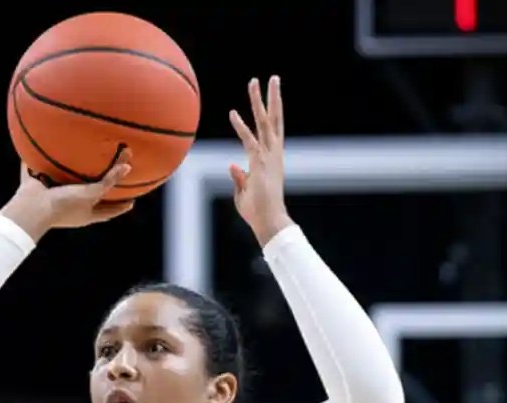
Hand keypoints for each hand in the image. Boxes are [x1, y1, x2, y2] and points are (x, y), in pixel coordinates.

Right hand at [0, 149, 134, 241]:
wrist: (32, 209)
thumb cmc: (64, 205)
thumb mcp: (90, 194)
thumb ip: (108, 181)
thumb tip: (128, 167)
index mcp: (84, 214)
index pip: (108, 212)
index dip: (120, 207)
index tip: (132, 201)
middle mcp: (70, 207)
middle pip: (89, 198)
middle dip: (98, 190)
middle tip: (111, 178)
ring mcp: (53, 197)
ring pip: (64, 184)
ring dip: (69, 175)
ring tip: (79, 160)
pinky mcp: (36, 186)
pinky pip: (37, 172)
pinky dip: (37, 163)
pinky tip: (40, 149)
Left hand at [229, 77, 292, 245]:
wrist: (268, 222)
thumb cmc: (257, 211)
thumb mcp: (244, 191)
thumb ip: (239, 177)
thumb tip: (232, 165)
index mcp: (272, 158)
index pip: (272, 129)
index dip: (270, 112)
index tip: (268, 95)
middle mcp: (274, 153)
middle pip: (274, 119)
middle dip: (272, 97)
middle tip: (271, 77)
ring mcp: (268, 156)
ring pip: (265, 122)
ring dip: (259, 101)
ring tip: (256, 81)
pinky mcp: (260, 163)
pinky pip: (249, 140)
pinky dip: (240, 127)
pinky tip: (233, 112)